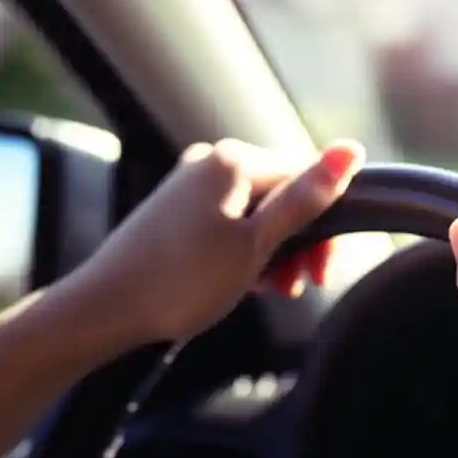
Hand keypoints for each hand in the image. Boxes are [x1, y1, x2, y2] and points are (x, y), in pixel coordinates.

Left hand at [67, 138, 363, 345]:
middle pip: (281, 195)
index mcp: (234, 160)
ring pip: (256, 213)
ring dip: (274, 251)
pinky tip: (243, 282)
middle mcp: (211, 161)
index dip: (323, 227)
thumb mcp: (255, 244)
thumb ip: (304, 200)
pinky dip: (244, 251)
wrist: (104, 308)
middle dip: (298, 242)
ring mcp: (190, 185)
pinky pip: (229, 222)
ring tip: (270, 289)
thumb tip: (352, 149)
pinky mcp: (176, 210)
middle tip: (300, 286)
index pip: (305, 178)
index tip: (322, 273)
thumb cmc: (181, 279)